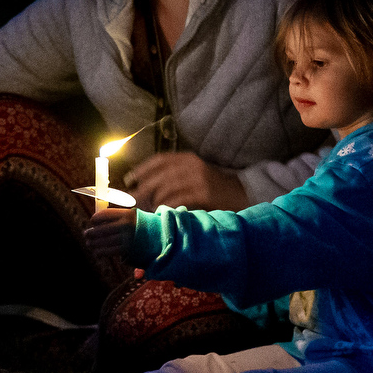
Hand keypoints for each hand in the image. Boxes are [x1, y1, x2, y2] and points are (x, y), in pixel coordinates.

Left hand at [84, 207, 136, 263]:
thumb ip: (115, 217)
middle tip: (86, 235)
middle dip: (91, 233)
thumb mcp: (131, 216)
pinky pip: (109, 251)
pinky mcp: (127, 250)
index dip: (95, 219)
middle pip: (101, 229)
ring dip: (93, 243)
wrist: (160, 237)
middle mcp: (126, 225)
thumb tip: (95, 221)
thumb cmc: (141, 225)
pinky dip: (100, 252)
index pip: (103, 215)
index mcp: (126, 214)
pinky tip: (97, 252)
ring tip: (89, 244)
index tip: (92, 222)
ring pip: (103, 241)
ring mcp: (127, 238)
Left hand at [125, 152, 248, 211]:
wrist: (242, 195)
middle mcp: (192, 165)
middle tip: (134, 201)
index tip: (130, 179)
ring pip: (165, 189)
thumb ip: (173, 178)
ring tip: (149, 210)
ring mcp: (198, 179)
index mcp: (188, 158)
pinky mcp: (203, 193)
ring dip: (154, 201)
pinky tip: (164, 213)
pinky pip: (177, 200)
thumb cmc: (214, 189)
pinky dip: (167, 207)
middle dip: (143, 189)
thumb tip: (144, 187)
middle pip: (158, 175)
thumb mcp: (194, 176)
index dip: (142, 169)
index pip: (159, 160)